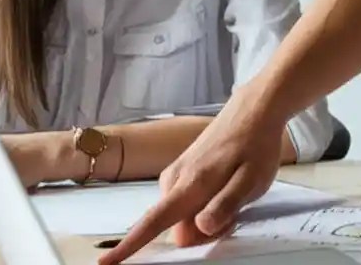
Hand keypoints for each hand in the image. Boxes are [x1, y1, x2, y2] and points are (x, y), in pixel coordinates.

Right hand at [99, 77, 285, 264]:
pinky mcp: (180, 171)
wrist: (253, 111)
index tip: (105, 262)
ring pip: (183, 218)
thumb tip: (200, 228)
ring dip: (206, 218)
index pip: (153, 223)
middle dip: (204, 233)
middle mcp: (174, 181)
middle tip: (235, 212)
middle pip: (178, 230)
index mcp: (189, 186)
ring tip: (233, 194)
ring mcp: (175, 175)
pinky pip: (185, 204)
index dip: (129, 246)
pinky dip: (203, 205)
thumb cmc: (255, 145)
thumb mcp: (252, 181)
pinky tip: (224, 188)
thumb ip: (225, 206)